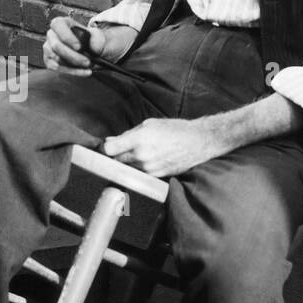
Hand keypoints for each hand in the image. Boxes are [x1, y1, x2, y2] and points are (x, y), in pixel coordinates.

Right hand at [43, 17, 101, 74]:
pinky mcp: (49, 61)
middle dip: (73, 56)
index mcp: (61, 23)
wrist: (90, 50)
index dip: (66, 36)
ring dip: (74, 65)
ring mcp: (48, 48)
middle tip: (87, 62)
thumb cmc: (91, 40)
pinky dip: (72, 72)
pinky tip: (84, 72)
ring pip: (57, 59)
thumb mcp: (96, 36)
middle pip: (56, 46)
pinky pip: (57, 68)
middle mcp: (51, 34)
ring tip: (89, 66)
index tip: (79, 47)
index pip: (57, 25)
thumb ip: (95, 39)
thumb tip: (91, 47)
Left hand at [102, 117, 233, 177]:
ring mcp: (149, 169)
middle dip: (115, 156)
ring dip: (127, 163)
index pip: (108, 150)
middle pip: (115, 161)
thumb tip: (109, 141)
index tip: (104, 147)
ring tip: (138, 153)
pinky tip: (147, 160)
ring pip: (127, 169)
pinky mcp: (156, 177)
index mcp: (138, 140)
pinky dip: (138, 169)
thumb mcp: (149, 124)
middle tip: (118, 150)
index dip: (104, 148)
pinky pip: (139, 174)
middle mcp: (142, 156)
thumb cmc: (175, 129)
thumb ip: (128, 134)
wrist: (199, 141)